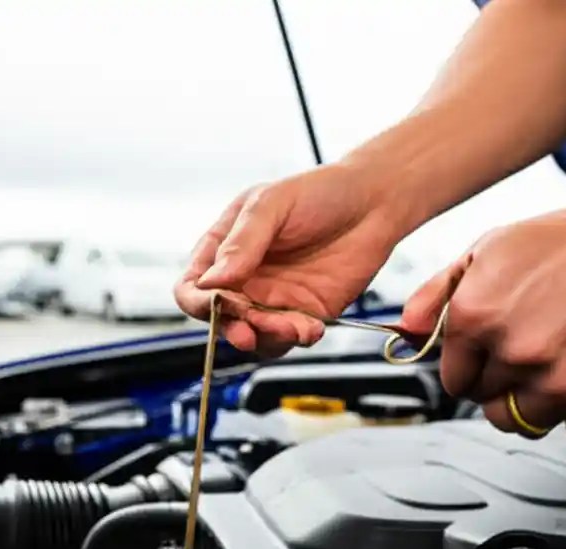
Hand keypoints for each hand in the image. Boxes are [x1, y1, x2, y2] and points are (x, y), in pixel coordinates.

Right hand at [175, 163, 404, 356]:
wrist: (373, 202)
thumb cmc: (318, 192)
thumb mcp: (271, 204)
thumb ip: (241, 243)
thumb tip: (211, 282)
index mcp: (223, 250)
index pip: (192, 288)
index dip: (198, 303)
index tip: (218, 302)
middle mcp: (244, 280)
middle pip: (221, 320)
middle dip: (235, 327)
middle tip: (252, 327)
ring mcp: (272, 300)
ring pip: (254, 336)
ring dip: (268, 338)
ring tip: (293, 325)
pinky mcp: (305, 315)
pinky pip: (289, 339)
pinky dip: (296, 339)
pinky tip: (311, 327)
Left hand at [401, 179, 565, 447]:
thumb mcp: (493, 246)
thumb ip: (438, 291)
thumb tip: (406, 331)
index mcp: (477, 316)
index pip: (453, 379)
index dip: (474, 366)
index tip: (496, 353)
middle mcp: (515, 352)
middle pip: (489, 405)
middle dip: (507, 383)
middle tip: (539, 348)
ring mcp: (562, 381)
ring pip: (529, 424)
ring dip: (543, 402)